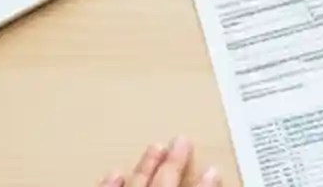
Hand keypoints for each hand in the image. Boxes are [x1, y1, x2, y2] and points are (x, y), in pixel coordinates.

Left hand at [99, 137, 220, 186]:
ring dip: (146, 165)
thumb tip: (208, 178)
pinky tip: (115, 172)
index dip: (205, 182)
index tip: (213, 169)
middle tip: (182, 140)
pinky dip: (109, 184)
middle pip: (165, 182)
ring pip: (136, 182)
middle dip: (175, 161)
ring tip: (155, 146)